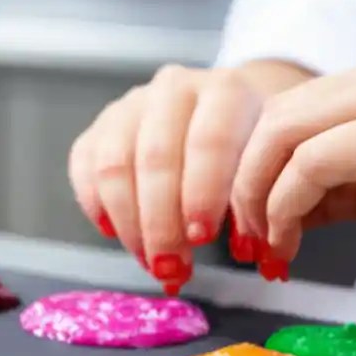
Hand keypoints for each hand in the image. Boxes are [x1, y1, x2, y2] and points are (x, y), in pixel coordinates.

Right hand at [69, 60, 313, 292]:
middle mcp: (173, 89)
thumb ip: (258, 207)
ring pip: (114, 164)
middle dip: (160, 221)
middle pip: (155, 157)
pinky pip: (85, 165)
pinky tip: (113, 231)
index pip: (208, 140)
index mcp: (226, 91)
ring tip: (147, 260)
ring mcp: (131, 105)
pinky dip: (95, 203)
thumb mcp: (270, 167)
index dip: (202, 193)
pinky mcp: (101, 125)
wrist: (231, 111)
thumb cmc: (253, 148)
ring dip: (128, 222)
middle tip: (169, 266)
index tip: (201, 238)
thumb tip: (253, 256)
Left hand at [232, 58, 355, 273]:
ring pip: (278, 138)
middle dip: (243, 182)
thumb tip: (285, 212)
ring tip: (263, 249)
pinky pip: (306, 167)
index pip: (288, 115)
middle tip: (242, 240)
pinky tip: (287, 245)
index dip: (255, 170)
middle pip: (272, 121)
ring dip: (255, 198)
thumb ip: (342, 186)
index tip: (251, 224)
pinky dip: (282, 208)